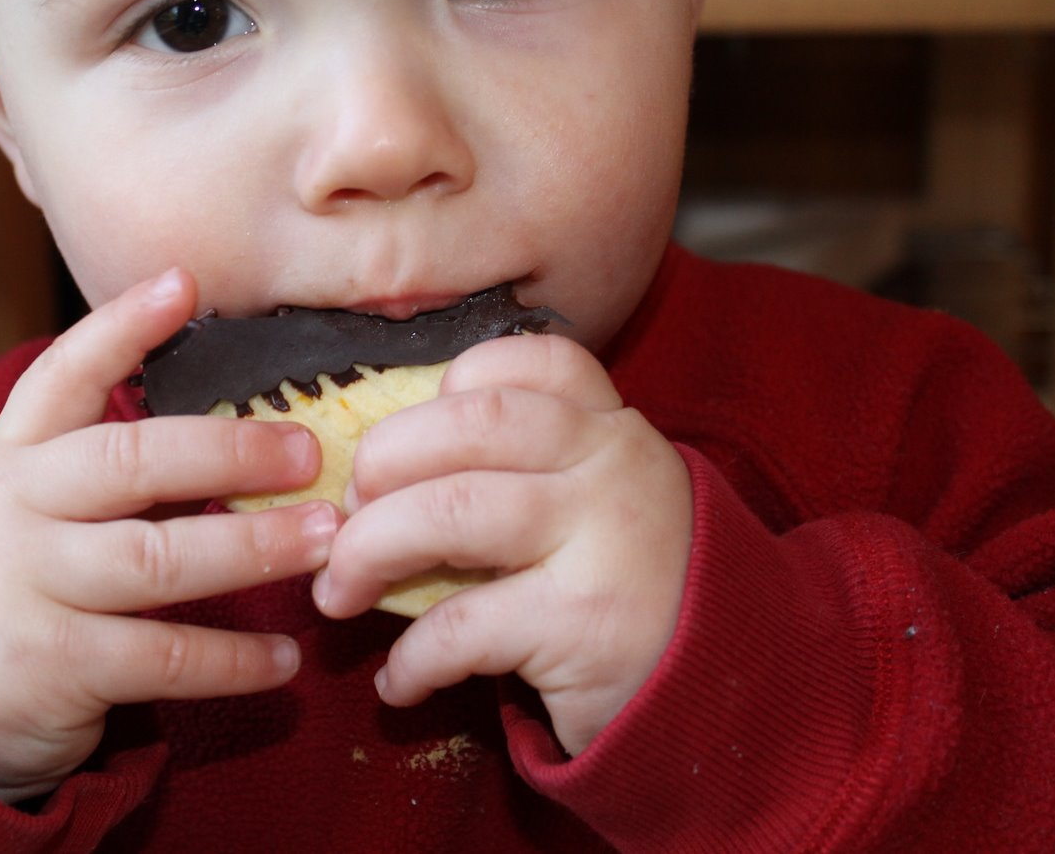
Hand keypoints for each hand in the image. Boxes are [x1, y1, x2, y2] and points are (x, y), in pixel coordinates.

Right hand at [0, 269, 337, 801]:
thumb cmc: (14, 578)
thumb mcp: (26, 499)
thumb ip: (98, 456)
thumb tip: (235, 418)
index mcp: (11, 457)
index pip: (61, 376)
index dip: (122, 326)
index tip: (185, 282)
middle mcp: (11, 511)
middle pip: (129, 461)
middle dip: (230, 451)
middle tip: (310, 451)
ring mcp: (27, 588)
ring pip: (157, 559)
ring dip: (253, 548)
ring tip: (325, 541)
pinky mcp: (52, 667)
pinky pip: (163, 657)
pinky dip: (234, 659)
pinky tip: (285, 657)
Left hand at [311, 333, 691, 755]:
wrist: (715, 693)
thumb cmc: (618, 589)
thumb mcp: (589, 502)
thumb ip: (517, 467)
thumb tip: (372, 470)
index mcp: (610, 425)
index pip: (525, 361)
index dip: (446, 385)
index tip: (406, 434)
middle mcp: (613, 464)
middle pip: (472, 423)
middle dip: (382, 462)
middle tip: (345, 514)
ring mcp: (604, 539)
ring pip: (451, 511)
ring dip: (369, 552)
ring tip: (339, 593)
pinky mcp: (585, 624)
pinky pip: (462, 625)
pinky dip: (409, 657)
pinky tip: (397, 681)